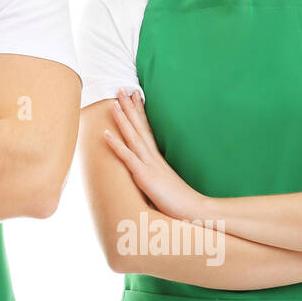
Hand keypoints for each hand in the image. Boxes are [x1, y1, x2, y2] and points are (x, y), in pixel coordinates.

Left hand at [103, 88, 205, 220]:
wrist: (195, 211)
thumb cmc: (179, 201)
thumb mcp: (165, 184)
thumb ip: (157, 176)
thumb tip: (151, 175)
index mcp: (157, 158)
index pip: (147, 130)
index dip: (140, 113)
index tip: (135, 96)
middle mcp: (153, 157)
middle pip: (140, 127)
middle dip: (130, 108)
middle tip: (122, 89)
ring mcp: (149, 165)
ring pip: (133, 137)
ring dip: (123, 120)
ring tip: (113, 103)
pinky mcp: (145, 176)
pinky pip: (128, 157)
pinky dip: (116, 144)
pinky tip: (105, 133)